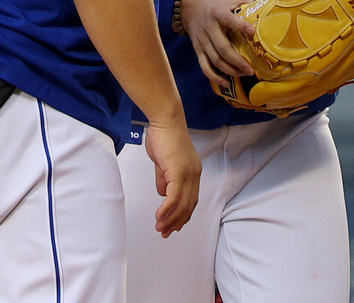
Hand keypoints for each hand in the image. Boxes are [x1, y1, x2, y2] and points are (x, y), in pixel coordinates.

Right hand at [143, 118, 200, 237]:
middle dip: (177, 221)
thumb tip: (163, 193)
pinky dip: (167, 209)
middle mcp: (194, 174)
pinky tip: (159, 216)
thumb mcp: (164, 163)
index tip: (174, 226)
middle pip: (188, 205)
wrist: (166, 121)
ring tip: (160, 228)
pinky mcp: (178, 172)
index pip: (191, 199)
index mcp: (193, 172)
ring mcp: (188, 173)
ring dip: (170, 219)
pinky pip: (173, 197)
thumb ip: (165, 179)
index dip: (183, 214)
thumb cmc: (163, 137)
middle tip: (165, 232)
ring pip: (182, 204)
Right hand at [181, 0, 254, 86]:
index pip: (229, 20)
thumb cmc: (216, 0)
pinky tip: (227, 82)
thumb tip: (268, 9)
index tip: (253, 32)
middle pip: (223, 48)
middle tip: (252, 69)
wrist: (189, 5)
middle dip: (238, 61)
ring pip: (215, 60)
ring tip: (245, 74)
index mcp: (218, 12)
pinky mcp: (198, 49)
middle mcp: (209, 28)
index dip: (241, 26)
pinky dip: (214, 77)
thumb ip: (248, 2)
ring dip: (230, 70)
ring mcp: (202, 41)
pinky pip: (204, 66)